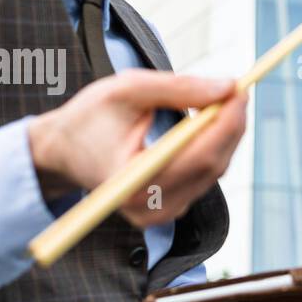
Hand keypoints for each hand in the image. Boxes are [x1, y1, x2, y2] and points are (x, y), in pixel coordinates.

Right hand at [27, 69, 246, 227]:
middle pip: (213, 165)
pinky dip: (212, 147)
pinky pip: (204, 176)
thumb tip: (228, 87)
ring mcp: (161, 214)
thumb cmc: (89, 118)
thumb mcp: (128, 90)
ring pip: (213, 170)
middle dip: (231, 124)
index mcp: (134, 182)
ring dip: (224, 134)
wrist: (62, 151)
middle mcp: (150, 207)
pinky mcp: (168, 210)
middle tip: (237, 90)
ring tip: (222, 100)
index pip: (200, 155)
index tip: (240, 89)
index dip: (227, 122)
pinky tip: (210, 122)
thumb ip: (179, 88)